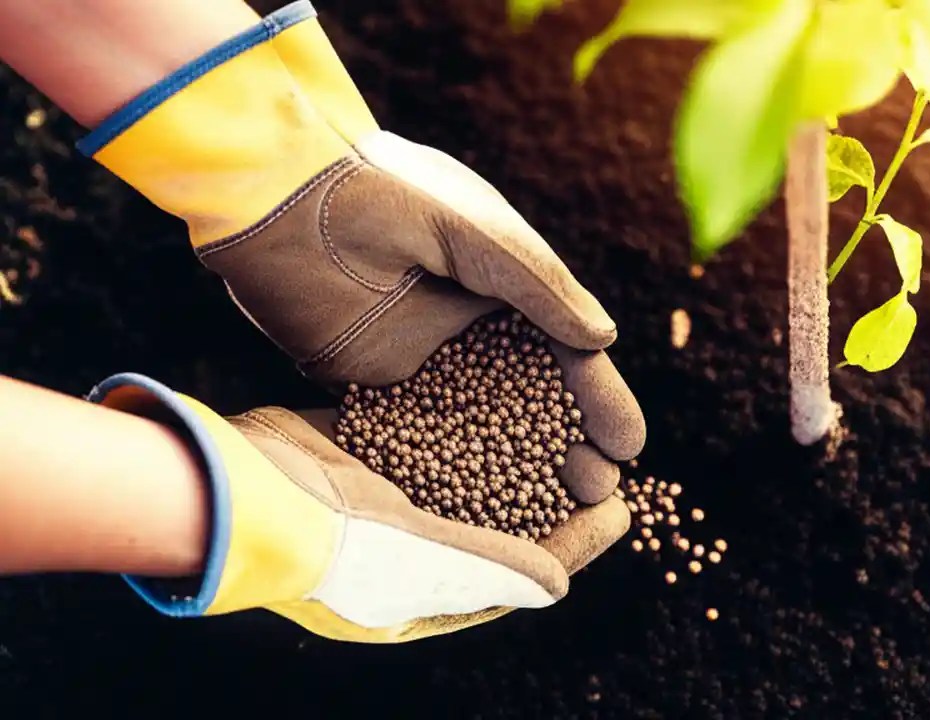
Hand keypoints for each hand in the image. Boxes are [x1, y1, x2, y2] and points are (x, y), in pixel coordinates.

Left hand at [79, 0, 643, 486]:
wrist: (282, 199)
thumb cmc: (387, 195)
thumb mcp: (479, 234)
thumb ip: (541, 288)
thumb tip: (604, 340)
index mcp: (508, 280)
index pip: (567, 348)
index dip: (600, 397)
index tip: (628, 444)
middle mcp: (473, 322)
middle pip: (535, 394)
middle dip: (569, 441)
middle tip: (598, 489)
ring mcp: (425, 354)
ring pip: (487, 421)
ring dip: (522, 463)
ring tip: (556, 509)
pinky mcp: (374, 381)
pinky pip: (425, 432)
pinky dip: (454, 467)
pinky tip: (483, 507)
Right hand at [89, 373, 629, 643]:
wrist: (242, 491)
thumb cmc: (337, 542)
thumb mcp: (425, 562)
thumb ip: (494, 567)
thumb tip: (561, 583)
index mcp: (430, 587)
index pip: (521, 566)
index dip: (574, 540)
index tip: (620, 509)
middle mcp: (413, 544)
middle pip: (503, 512)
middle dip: (552, 485)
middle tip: (599, 456)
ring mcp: (385, 496)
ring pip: (468, 465)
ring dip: (514, 442)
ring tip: (563, 411)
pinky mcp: (362, 449)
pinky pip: (425, 427)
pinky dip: (460, 409)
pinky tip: (500, 377)